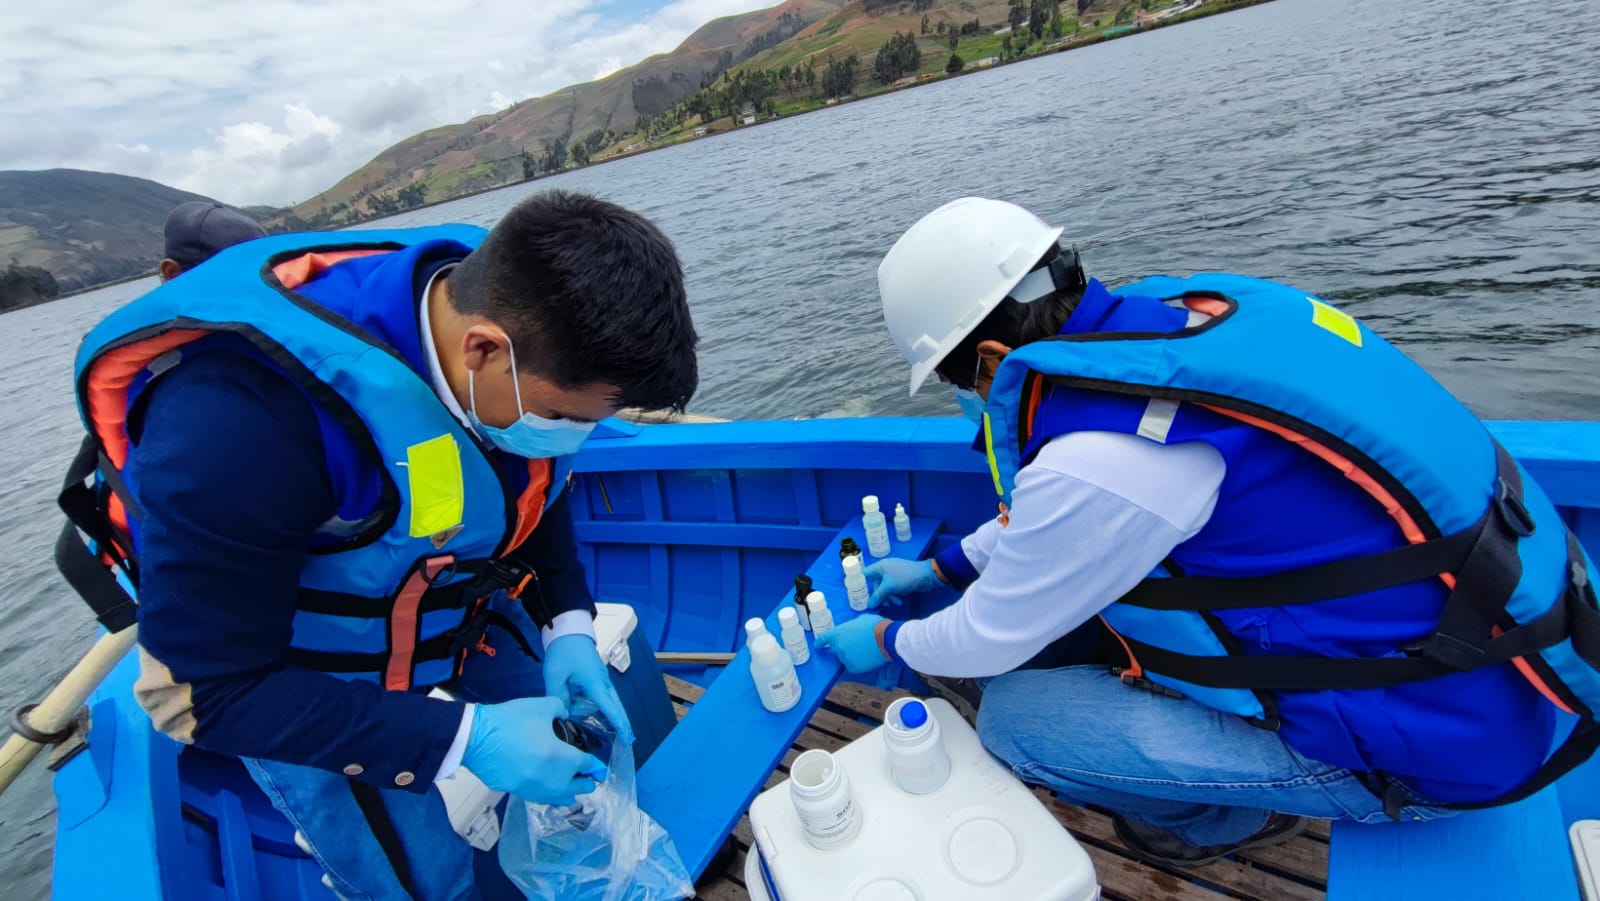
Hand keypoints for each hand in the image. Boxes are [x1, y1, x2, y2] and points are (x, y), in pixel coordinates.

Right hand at [462, 697, 607, 805]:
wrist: (477, 738)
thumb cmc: (509, 721)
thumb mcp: (542, 706)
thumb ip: (560, 710)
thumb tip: (564, 716)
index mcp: (561, 758)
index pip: (586, 766)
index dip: (596, 766)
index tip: (600, 769)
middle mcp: (552, 779)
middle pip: (577, 788)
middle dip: (586, 782)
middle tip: (588, 778)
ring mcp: (534, 789)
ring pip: (560, 798)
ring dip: (569, 792)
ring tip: (570, 786)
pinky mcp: (518, 792)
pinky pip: (541, 798)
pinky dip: (549, 794)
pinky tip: (548, 786)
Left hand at [542, 634, 634, 744]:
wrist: (569, 632)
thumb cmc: (564, 652)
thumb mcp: (554, 676)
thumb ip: (559, 697)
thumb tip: (565, 716)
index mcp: (594, 683)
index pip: (609, 706)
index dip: (618, 723)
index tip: (627, 737)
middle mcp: (603, 683)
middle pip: (616, 706)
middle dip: (623, 724)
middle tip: (627, 743)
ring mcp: (601, 681)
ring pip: (612, 703)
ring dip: (616, 718)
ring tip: (619, 737)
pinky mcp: (597, 680)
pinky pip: (605, 699)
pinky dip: (608, 711)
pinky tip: (602, 721)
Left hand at [815, 614, 889, 673]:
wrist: (886, 639)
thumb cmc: (875, 626)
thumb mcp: (861, 619)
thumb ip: (852, 626)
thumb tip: (854, 629)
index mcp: (838, 633)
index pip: (823, 639)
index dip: (820, 642)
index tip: (818, 645)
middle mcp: (838, 646)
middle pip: (836, 649)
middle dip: (844, 646)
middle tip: (856, 644)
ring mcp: (845, 657)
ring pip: (845, 658)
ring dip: (851, 655)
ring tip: (864, 650)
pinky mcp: (853, 667)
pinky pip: (852, 666)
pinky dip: (857, 663)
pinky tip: (866, 657)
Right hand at [865, 558, 941, 608]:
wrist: (927, 575)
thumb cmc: (905, 578)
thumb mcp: (889, 588)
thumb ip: (878, 596)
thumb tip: (869, 605)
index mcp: (880, 566)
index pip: (865, 574)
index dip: (862, 583)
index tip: (862, 594)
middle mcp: (886, 568)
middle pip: (877, 584)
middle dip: (882, 595)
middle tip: (887, 604)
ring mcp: (894, 573)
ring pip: (886, 587)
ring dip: (891, 596)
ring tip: (898, 602)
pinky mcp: (902, 578)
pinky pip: (894, 586)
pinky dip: (897, 593)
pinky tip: (904, 597)